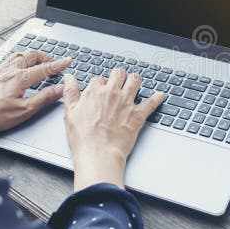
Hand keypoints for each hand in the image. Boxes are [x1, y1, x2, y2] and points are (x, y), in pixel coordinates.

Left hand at [0, 50, 70, 132]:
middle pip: (32, 55)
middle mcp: (10, 70)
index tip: (67, 61)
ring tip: (39, 61)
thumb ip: (43, 98)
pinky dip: (20, 58)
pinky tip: (18, 64)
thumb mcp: (23, 111)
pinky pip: (9, 59)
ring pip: (20, 54)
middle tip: (54, 63)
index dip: (58, 65)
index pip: (44, 68)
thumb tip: (60, 90)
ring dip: (32, 55)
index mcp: (20, 78)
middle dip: (46, 57)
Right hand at [62, 68, 164, 189]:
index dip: (100, 83)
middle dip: (119, 76)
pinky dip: (157, 98)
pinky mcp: (138, 115)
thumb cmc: (83, 138)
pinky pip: (151, 102)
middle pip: (118, 74)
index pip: (99, 79)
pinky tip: (160, 95)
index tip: (100, 88)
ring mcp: (126, 103)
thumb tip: (69, 78)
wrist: (98, 154)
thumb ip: (70, 93)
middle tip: (119, 79)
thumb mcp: (69, 113)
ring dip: (135, 80)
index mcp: (95, 92)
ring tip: (136, 81)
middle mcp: (112, 93)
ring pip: (135, 81)